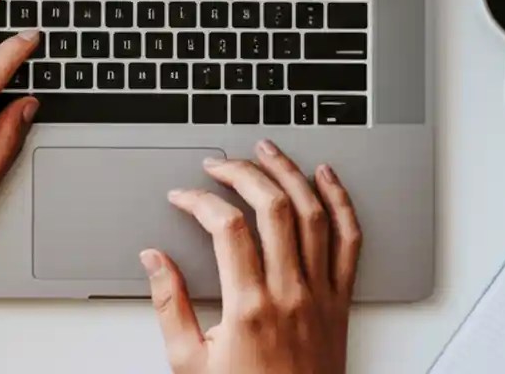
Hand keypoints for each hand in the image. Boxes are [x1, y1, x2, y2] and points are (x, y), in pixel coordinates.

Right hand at [142, 141, 361, 373]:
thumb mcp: (189, 364)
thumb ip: (169, 306)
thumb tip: (154, 260)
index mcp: (249, 308)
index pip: (226, 228)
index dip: (199, 201)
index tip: (182, 197)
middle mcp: (290, 294)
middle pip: (272, 208)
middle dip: (242, 173)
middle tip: (219, 164)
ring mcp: (321, 294)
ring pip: (313, 214)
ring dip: (290, 173)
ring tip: (267, 151)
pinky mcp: (341, 301)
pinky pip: (350, 241)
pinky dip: (341, 202)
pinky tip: (326, 179)